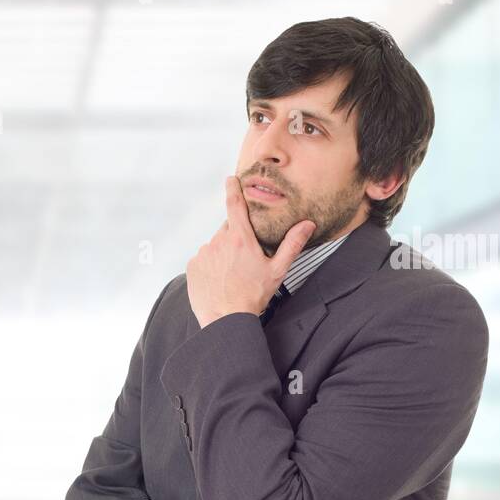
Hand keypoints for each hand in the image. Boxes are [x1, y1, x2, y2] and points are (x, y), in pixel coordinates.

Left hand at [184, 177, 315, 327]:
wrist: (226, 320)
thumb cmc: (253, 296)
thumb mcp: (277, 270)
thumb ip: (292, 244)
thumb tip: (307, 224)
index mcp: (240, 239)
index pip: (234, 205)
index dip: (233, 189)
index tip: (230, 179)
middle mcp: (218, 242)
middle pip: (227, 230)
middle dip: (236, 239)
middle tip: (244, 260)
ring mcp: (203, 254)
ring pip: (215, 246)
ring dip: (223, 254)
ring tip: (232, 275)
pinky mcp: (192, 266)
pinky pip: (203, 259)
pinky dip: (211, 265)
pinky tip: (220, 280)